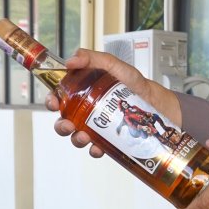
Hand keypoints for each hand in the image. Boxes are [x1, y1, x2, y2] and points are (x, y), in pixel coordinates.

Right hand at [44, 48, 181, 157]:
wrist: (156, 103)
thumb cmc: (135, 84)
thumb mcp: (114, 65)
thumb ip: (93, 58)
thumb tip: (72, 60)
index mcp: (83, 93)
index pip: (60, 98)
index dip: (51, 100)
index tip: (53, 102)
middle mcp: (86, 111)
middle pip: (64, 121)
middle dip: (61, 125)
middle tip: (68, 124)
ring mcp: (97, 128)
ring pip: (77, 137)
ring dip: (75, 139)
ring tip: (84, 137)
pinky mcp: (108, 141)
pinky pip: (96, 149)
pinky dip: (94, 150)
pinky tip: (98, 148)